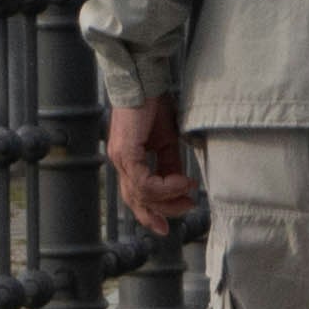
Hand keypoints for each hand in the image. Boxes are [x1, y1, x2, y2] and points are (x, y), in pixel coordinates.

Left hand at [107, 97, 197, 229]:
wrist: (144, 81)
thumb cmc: (154, 105)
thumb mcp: (167, 140)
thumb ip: (170, 163)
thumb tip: (181, 184)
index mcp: (127, 159)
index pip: (135, 195)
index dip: (150, 214)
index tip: (167, 227)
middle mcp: (120, 162)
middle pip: (136, 201)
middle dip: (162, 211)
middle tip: (187, 208)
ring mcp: (121, 158)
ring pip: (141, 194)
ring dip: (169, 198)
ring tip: (189, 191)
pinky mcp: (126, 152)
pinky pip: (144, 182)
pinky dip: (166, 186)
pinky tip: (182, 182)